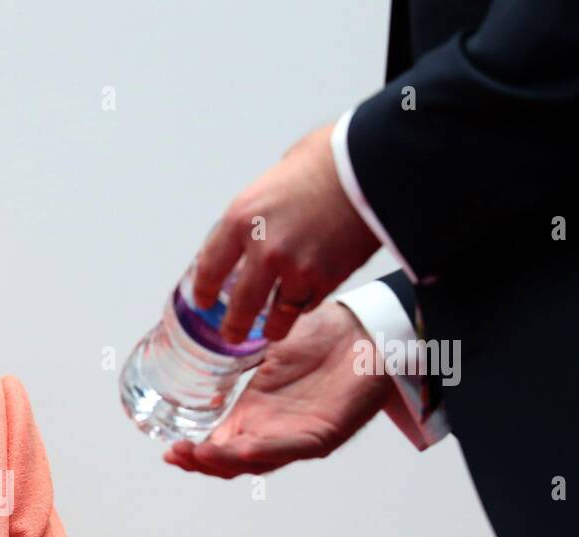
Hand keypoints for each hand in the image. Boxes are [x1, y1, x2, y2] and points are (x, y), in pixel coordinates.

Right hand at [162, 301, 391, 477]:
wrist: (365, 327)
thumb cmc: (320, 335)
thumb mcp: (265, 346)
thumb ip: (234, 355)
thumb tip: (196, 346)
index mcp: (254, 415)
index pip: (217, 446)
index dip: (193, 454)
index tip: (169, 452)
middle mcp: (271, 431)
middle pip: (230, 463)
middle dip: (202, 463)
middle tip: (178, 454)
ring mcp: (296, 437)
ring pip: (255, 463)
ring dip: (225, 462)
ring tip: (199, 454)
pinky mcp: (322, 435)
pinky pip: (289, 450)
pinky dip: (262, 452)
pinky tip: (240, 448)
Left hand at [193, 122, 380, 343]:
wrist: (374, 162)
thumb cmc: (327, 160)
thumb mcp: (274, 180)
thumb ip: (259, 213)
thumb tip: (252, 231)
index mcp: (242, 218)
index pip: (209, 266)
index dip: (204, 289)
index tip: (204, 300)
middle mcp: (264, 249)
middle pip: (240, 305)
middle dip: (234, 326)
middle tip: (232, 334)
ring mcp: (296, 269)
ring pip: (277, 315)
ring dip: (273, 326)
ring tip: (271, 331)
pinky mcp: (326, 279)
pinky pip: (309, 304)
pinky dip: (305, 305)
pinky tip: (304, 302)